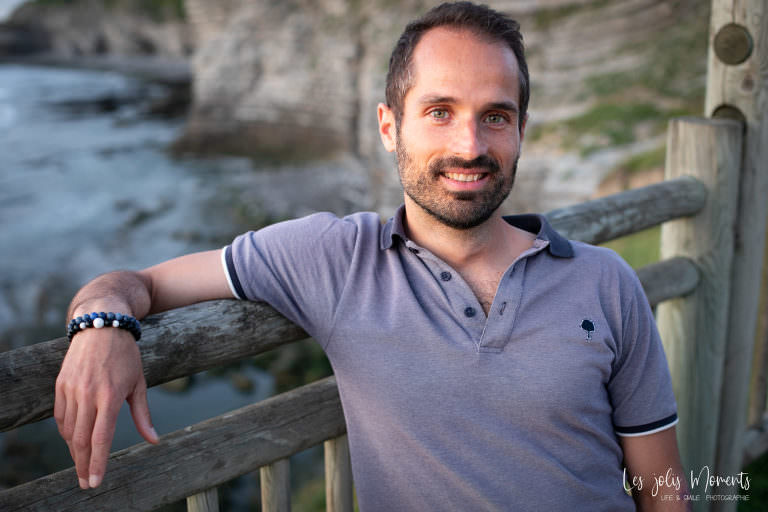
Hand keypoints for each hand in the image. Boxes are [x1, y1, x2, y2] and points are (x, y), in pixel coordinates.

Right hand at [54, 327, 158, 488]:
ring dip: (74, 450)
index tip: (95, 481)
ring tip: (82, 463)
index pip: (101, 438)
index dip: (98, 462)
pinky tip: (74, 440)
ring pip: (68, 430)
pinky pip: (60, 416)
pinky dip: (66, 432)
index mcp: (110, 396)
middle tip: (86, 481)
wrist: (102, 326)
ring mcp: (72, 389)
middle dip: (83, 464)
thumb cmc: (126, 356)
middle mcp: (88, 394)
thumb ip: (143, 415)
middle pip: (81, 440)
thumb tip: (154, 440)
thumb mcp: (139, 383)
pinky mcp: (61, 385)